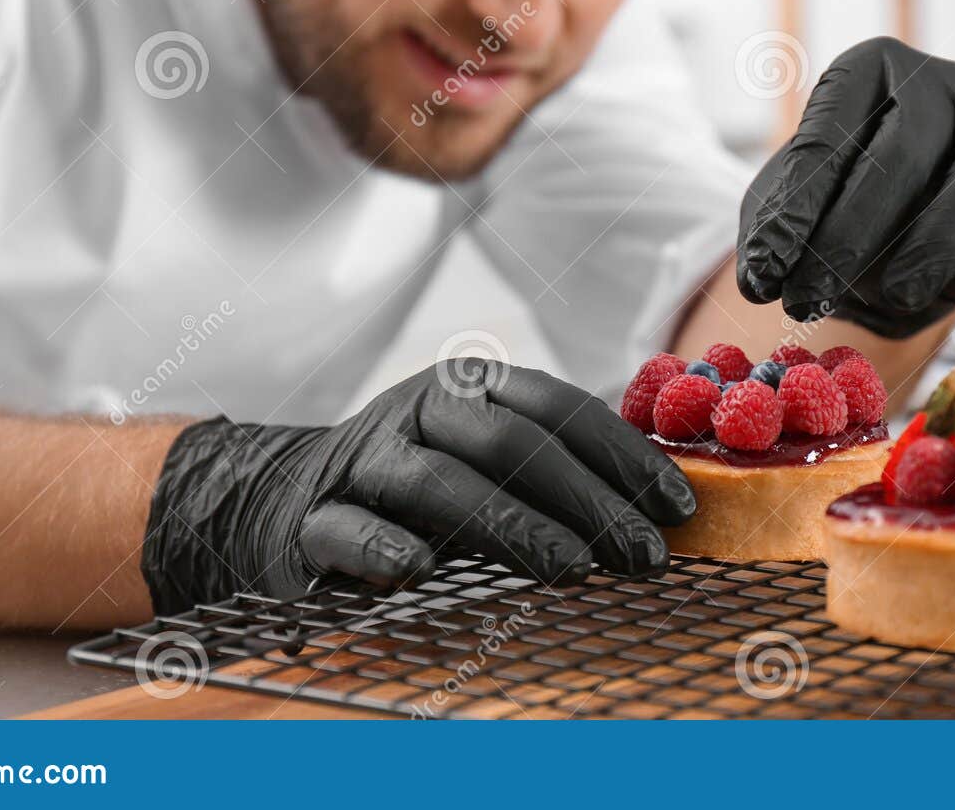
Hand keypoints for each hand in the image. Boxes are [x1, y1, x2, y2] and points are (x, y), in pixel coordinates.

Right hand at [140, 361, 695, 611]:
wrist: (276, 499)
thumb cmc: (412, 484)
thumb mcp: (480, 456)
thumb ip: (552, 466)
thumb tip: (659, 497)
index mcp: (470, 386)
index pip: (557, 407)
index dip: (622, 453)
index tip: (677, 505)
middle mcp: (419, 409)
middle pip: (511, 443)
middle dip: (587, 499)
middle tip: (643, 553)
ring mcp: (364, 460)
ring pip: (439, 482)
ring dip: (512, 525)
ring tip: (572, 568)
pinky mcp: (311, 519)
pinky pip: (347, 528)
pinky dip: (383, 546)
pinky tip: (422, 569)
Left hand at [736, 37, 954, 339]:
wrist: (901, 236)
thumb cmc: (838, 211)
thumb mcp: (791, 213)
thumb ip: (774, 232)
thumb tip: (764, 274)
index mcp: (867, 69)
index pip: (831, 131)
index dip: (797, 208)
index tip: (766, 275)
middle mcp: (939, 82)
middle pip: (909, 144)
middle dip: (857, 229)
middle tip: (814, 297)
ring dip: (940, 240)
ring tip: (895, 296)